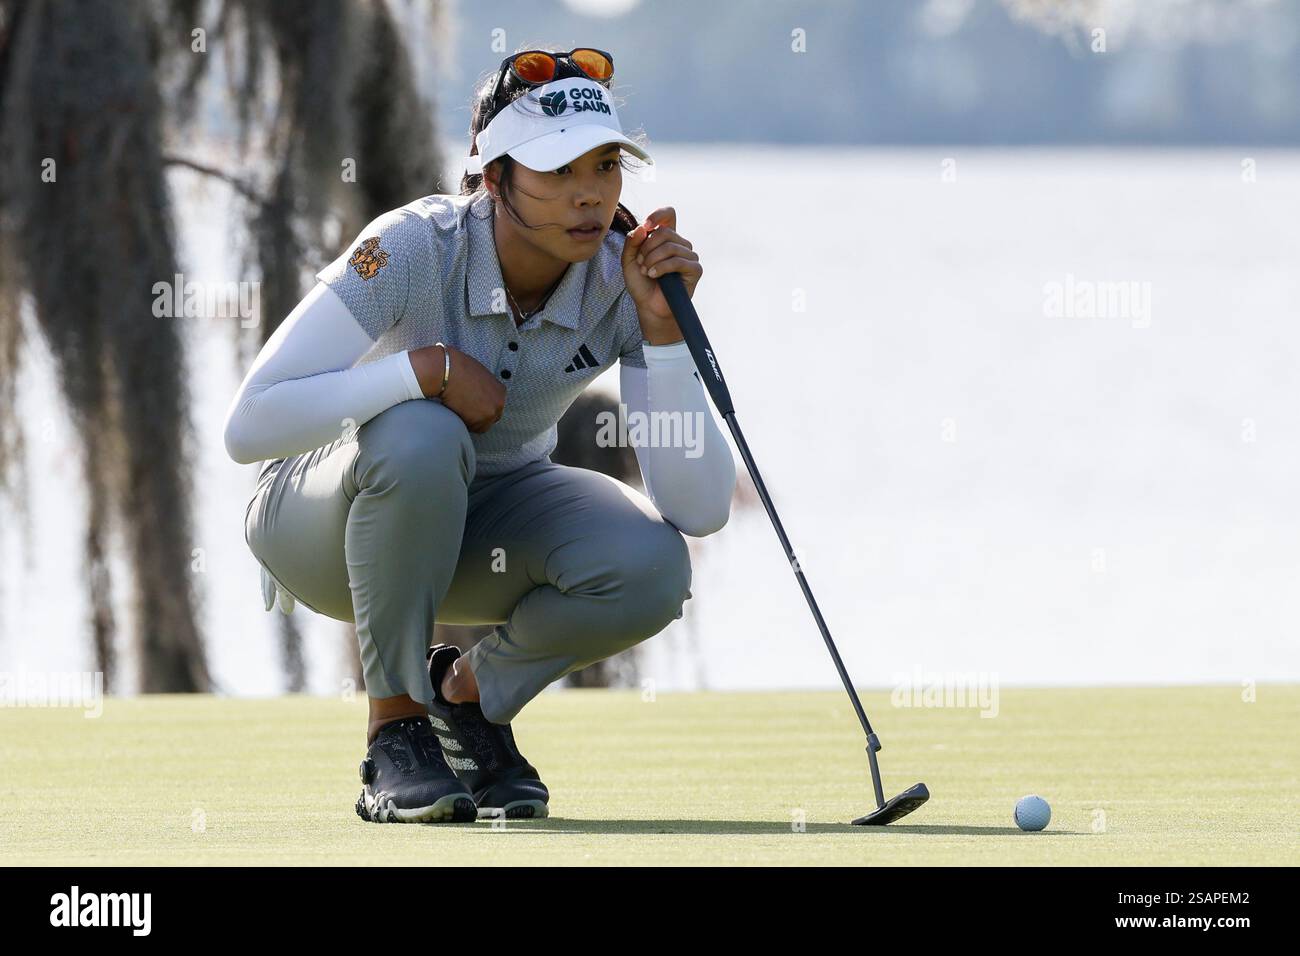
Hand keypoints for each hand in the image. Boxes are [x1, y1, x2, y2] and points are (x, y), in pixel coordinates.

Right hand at [410, 344, 504, 432]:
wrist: (446, 372)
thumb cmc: (458, 369)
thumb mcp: (479, 375)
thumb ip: (484, 387)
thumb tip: (479, 394)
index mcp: (500, 390)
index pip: (495, 406)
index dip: (483, 407)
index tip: (474, 406)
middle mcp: (499, 403)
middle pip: (491, 418)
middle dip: (479, 416)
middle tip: (466, 410)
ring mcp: (490, 413)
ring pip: (480, 425)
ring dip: (471, 421)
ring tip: (459, 409)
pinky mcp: (479, 421)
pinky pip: (471, 428)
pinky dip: (464, 423)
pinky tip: (456, 412)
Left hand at [621, 206, 701, 343]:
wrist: (649, 307)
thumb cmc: (641, 284)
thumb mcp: (629, 260)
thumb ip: (632, 242)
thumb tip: (642, 227)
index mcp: (666, 239)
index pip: (669, 215)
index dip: (658, 215)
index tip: (646, 226)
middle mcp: (680, 244)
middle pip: (664, 232)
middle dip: (647, 248)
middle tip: (641, 263)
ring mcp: (689, 256)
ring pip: (670, 246)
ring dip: (652, 259)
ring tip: (646, 272)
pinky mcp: (695, 269)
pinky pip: (678, 260)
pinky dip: (662, 267)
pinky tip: (654, 275)